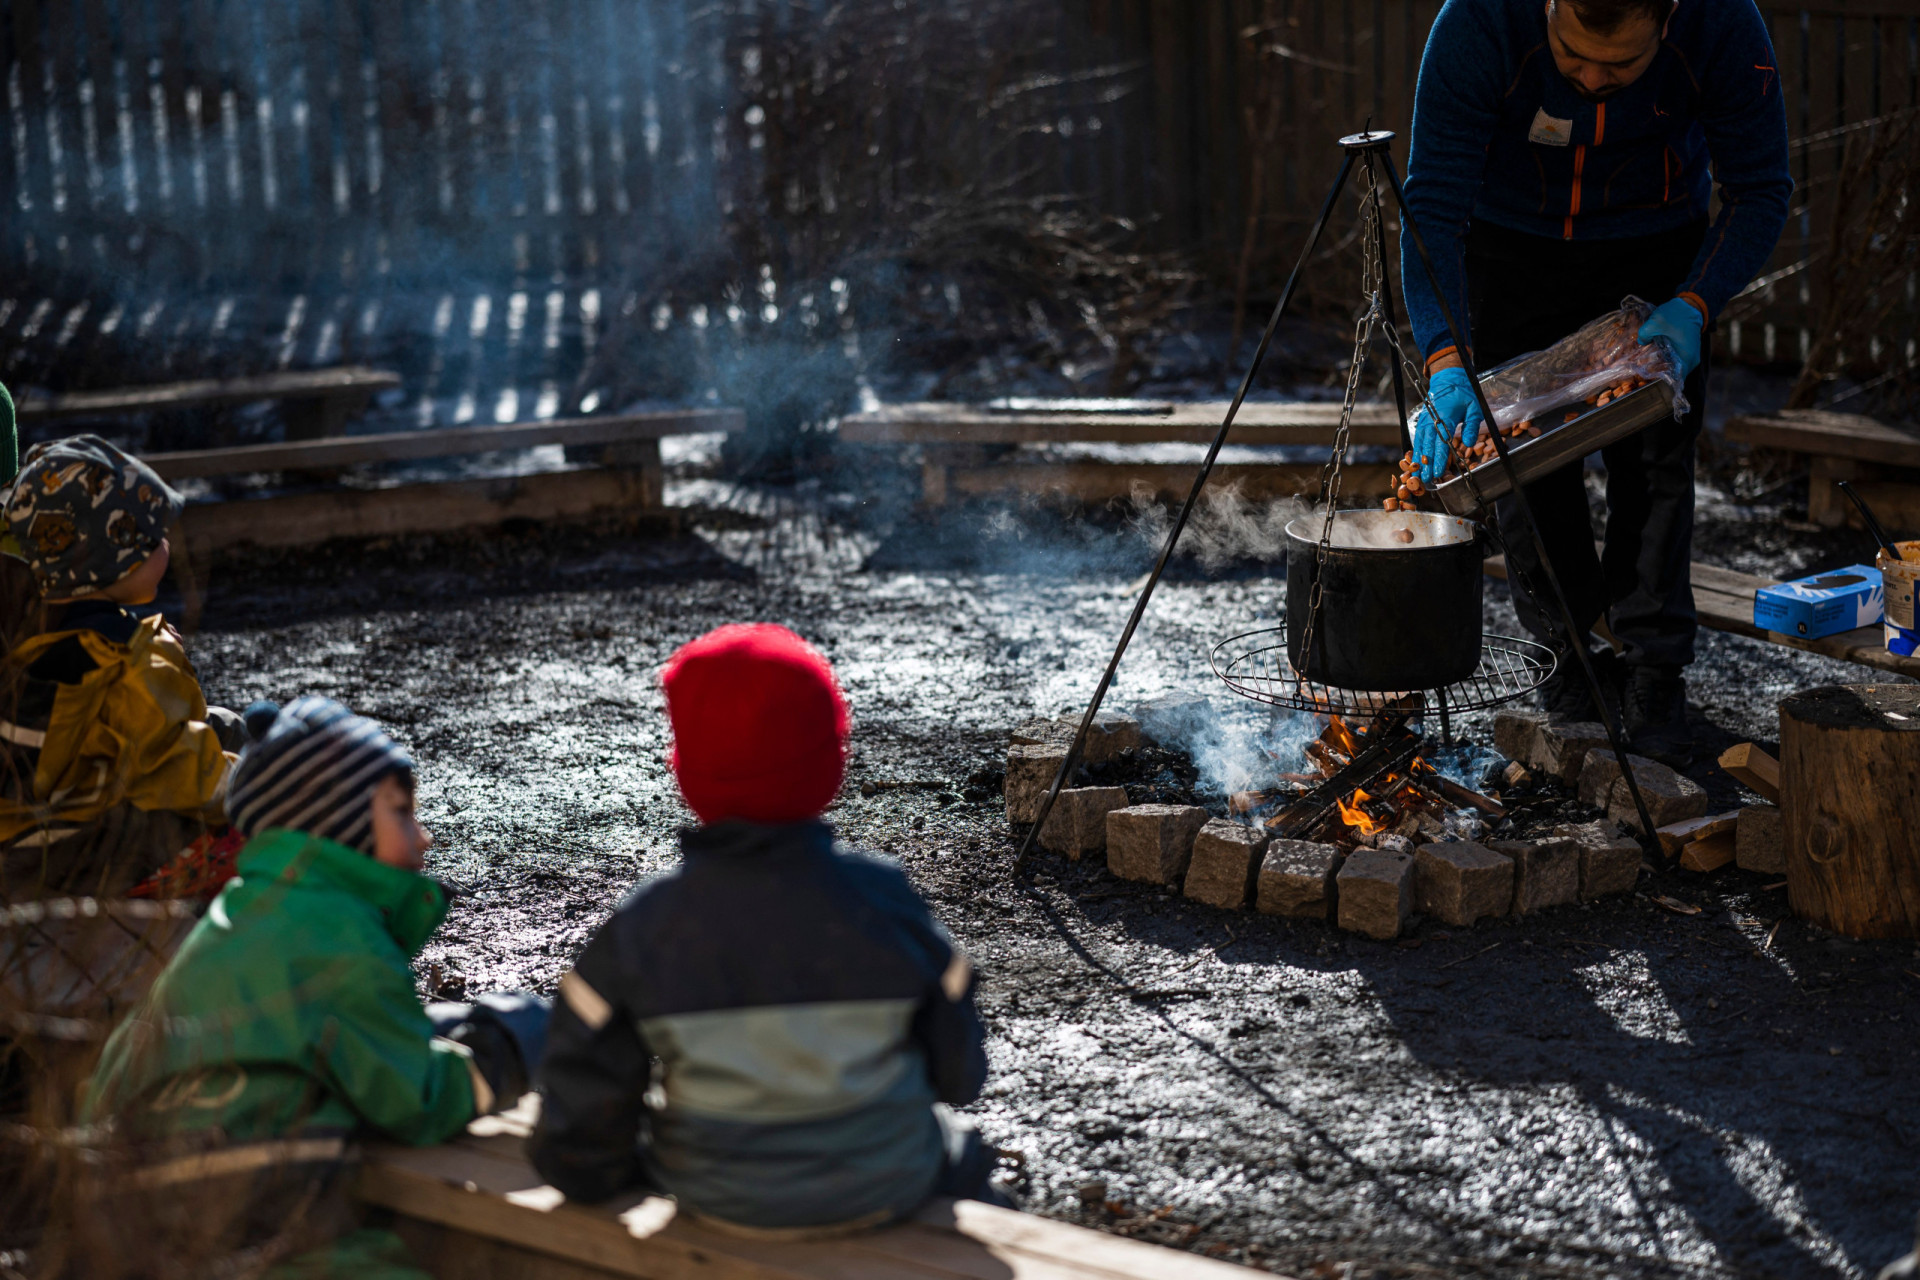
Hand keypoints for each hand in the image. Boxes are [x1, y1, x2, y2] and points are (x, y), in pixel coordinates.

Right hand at [1412, 365, 1483, 483]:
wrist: (1448, 379)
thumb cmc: (1464, 393)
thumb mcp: (1474, 407)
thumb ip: (1471, 426)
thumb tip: (1468, 443)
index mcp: (1444, 416)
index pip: (1441, 441)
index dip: (1439, 458)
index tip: (1438, 471)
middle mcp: (1431, 420)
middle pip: (1428, 446)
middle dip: (1427, 464)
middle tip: (1427, 479)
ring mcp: (1424, 422)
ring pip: (1420, 444)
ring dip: (1419, 460)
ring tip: (1418, 475)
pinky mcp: (1422, 423)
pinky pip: (1418, 440)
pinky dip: (1416, 451)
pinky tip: (1416, 462)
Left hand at [1637, 297, 1704, 376]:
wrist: (1690, 306)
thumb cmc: (1676, 314)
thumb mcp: (1656, 322)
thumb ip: (1645, 334)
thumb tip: (1641, 342)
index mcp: (1687, 358)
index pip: (1674, 381)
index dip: (1660, 383)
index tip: (1646, 383)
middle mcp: (1691, 361)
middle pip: (1673, 378)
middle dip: (1657, 377)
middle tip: (1640, 377)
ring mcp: (1690, 358)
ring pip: (1674, 371)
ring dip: (1660, 370)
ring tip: (1643, 369)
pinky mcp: (1686, 354)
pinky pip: (1675, 364)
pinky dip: (1664, 363)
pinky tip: (1651, 361)